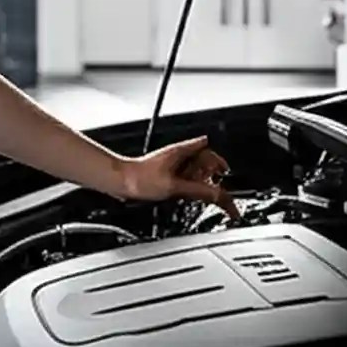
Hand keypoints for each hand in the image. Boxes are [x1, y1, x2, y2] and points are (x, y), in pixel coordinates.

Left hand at [115, 136, 239, 218]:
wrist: (120, 181)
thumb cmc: (140, 178)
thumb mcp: (174, 186)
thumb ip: (198, 190)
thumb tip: (218, 194)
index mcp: (183, 151)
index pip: (210, 154)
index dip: (221, 164)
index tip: (227, 173)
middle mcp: (178, 156)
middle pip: (205, 163)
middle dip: (212, 175)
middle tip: (218, 190)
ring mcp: (172, 164)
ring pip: (195, 171)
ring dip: (201, 181)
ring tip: (204, 193)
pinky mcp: (166, 174)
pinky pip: (185, 178)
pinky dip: (191, 185)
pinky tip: (188, 193)